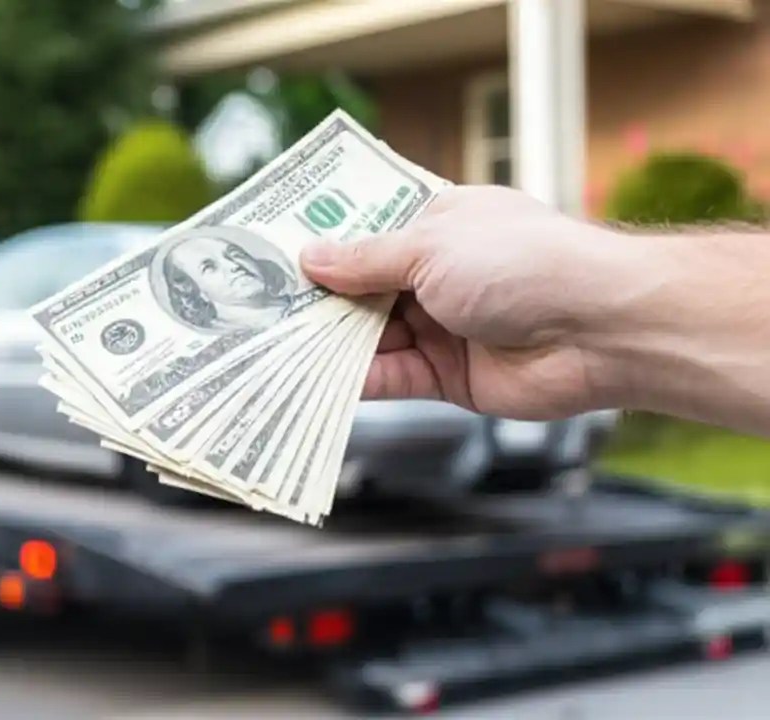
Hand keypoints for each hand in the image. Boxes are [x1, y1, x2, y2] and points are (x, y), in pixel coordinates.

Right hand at [299, 185, 633, 420]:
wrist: (600, 330)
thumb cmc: (523, 264)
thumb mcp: (430, 247)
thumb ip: (365, 260)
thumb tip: (309, 258)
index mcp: (439, 224)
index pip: (370, 230)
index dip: (325, 240)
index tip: (272, 250)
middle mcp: (437, 274)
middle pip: (362, 288)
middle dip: (315, 297)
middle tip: (255, 306)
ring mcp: (441, 326)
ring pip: (369, 335)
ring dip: (325, 341)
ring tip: (268, 345)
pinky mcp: (446, 376)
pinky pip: (389, 377)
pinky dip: (353, 380)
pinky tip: (311, 378)